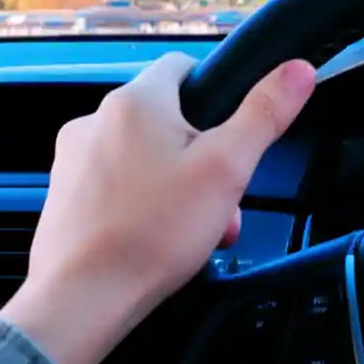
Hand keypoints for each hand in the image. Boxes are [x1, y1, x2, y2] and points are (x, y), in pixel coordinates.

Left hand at [0, 53, 315, 363]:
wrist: (83, 298)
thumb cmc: (152, 233)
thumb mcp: (228, 168)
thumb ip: (265, 113)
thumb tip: (297, 70)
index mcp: (136, 102)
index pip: (183, 66)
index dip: (216, 94)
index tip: (231, 132)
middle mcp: (95, 120)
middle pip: (168, 118)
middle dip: (203, 155)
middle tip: (221, 196)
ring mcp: (75, 158)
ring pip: (143, 154)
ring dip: (175, 181)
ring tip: (194, 226)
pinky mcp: (66, 194)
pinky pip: (116, 183)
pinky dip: (142, 202)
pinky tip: (158, 236)